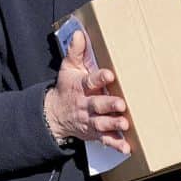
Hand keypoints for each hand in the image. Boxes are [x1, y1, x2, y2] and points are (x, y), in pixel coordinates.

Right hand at [45, 30, 130, 153]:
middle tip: (120, 104)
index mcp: (81, 87)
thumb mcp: (67, 68)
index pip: (90, 81)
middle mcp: (85, 104)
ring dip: (113, 124)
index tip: (110, 75)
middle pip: (97, 105)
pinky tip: (126, 147)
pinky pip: (105, 140)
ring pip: (102, 123)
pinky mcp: (94, 132)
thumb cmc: (66, 88)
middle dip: (108, 105)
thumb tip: (79, 33)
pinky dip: (115, 144)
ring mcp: (90, 120)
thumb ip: (74, 51)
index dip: (100, 78)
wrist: (55, 114)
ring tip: (124, 124)